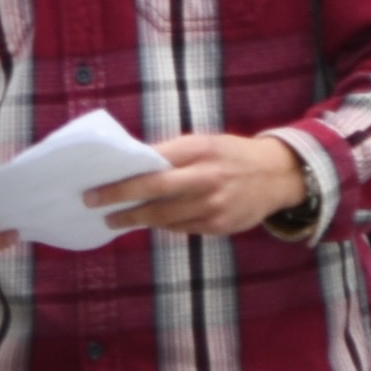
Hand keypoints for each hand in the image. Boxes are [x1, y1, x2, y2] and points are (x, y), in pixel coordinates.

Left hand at [92, 132, 312, 237]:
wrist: (277, 175)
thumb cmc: (231, 155)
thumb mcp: (205, 143)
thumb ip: (172, 154)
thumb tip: (132, 167)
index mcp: (200, 150)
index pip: (152, 163)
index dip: (123, 176)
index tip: (97, 182)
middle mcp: (206, 177)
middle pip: (153, 190)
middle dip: (119, 198)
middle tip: (93, 203)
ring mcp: (213, 204)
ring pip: (163, 216)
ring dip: (135, 218)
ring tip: (114, 219)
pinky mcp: (218, 225)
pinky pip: (180, 227)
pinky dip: (162, 224)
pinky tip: (148, 222)